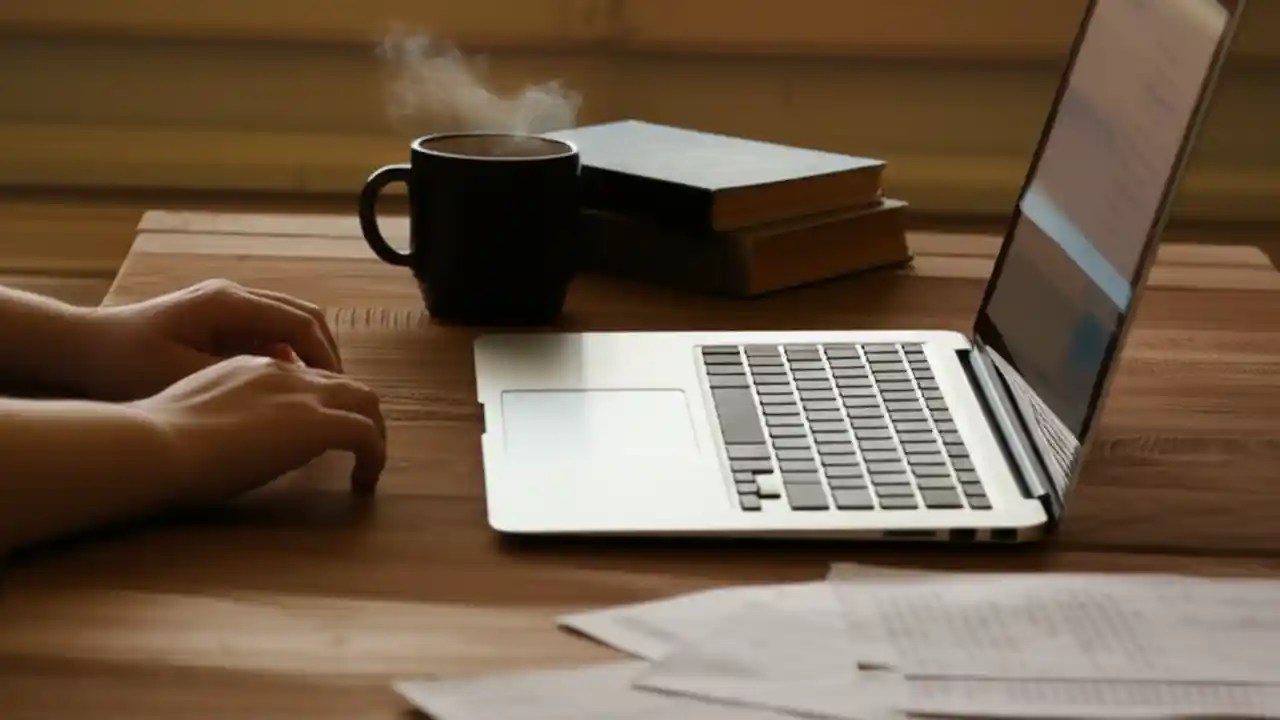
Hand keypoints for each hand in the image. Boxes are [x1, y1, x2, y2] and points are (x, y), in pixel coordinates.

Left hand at [79, 279, 341, 400]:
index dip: (326, 357)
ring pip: (288, 323)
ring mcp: (227, 305)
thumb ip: (238, 376)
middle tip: (338, 393)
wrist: (82, 346)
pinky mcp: (219, 320)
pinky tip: (284, 389)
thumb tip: (289, 384)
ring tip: (318, 394)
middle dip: (327, 354)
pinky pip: (268, 333)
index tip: (338, 391)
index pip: (300, 323)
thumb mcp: (181, 375)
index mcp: (228, 303)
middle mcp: (234, 296)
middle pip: (303, 316)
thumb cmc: (124, 363)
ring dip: (308, 355)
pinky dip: (286, 357)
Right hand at [133, 354, 385, 496]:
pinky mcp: (316, 424)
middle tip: (359, 448)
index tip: (318, 434)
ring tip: (368, 465)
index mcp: (252, 367)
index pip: (305, 377)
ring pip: (365, 401)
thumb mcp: (196, 415)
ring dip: (373, 433)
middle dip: (359, 414)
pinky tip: (363, 482)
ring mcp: (303, 396)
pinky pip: (367, 435)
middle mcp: (284, 373)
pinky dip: (375, 456)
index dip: (321, 404)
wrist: (157, 443)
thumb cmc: (158, 439)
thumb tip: (236, 437)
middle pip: (345, 384)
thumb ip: (224, 415)